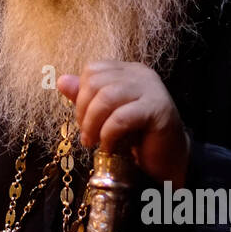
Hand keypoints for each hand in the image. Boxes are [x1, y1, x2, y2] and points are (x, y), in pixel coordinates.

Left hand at [57, 62, 189, 186]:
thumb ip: (87, 97)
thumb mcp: (106, 115)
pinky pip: (121, 117)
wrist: (169, 160)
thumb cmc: (137, 137)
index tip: (82, 121)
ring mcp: (152, 89)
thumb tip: (61, 80)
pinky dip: (109, 134)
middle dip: (84, 111)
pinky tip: (110, 147)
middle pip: (96, 82)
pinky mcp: (158, 109)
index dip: (81, 96)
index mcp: (128, 71)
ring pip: (106, 98)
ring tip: (93, 142)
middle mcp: (140, 74)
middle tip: (86, 136)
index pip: (93, 70)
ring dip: (93, 124)